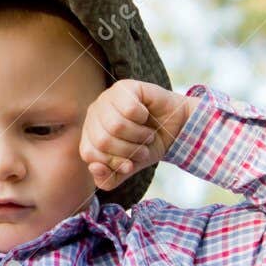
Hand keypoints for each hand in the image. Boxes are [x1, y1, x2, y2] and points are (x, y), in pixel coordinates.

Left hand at [80, 80, 197, 189]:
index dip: (112, 162)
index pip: (89, 153)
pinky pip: (129, 109)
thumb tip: (94, 167)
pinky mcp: (124, 86)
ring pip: (116, 125)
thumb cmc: (148, 147)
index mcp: (89, 134)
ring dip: (139, 136)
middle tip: (142, 149)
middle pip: (102, 140)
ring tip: (146, 134)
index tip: (130, 165)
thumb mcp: (128, 169)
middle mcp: (94, 115)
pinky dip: (143, 118)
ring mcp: (107, 98)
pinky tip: (146, 115)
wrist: (176, 128)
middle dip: (129, 151)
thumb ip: (108, 179)